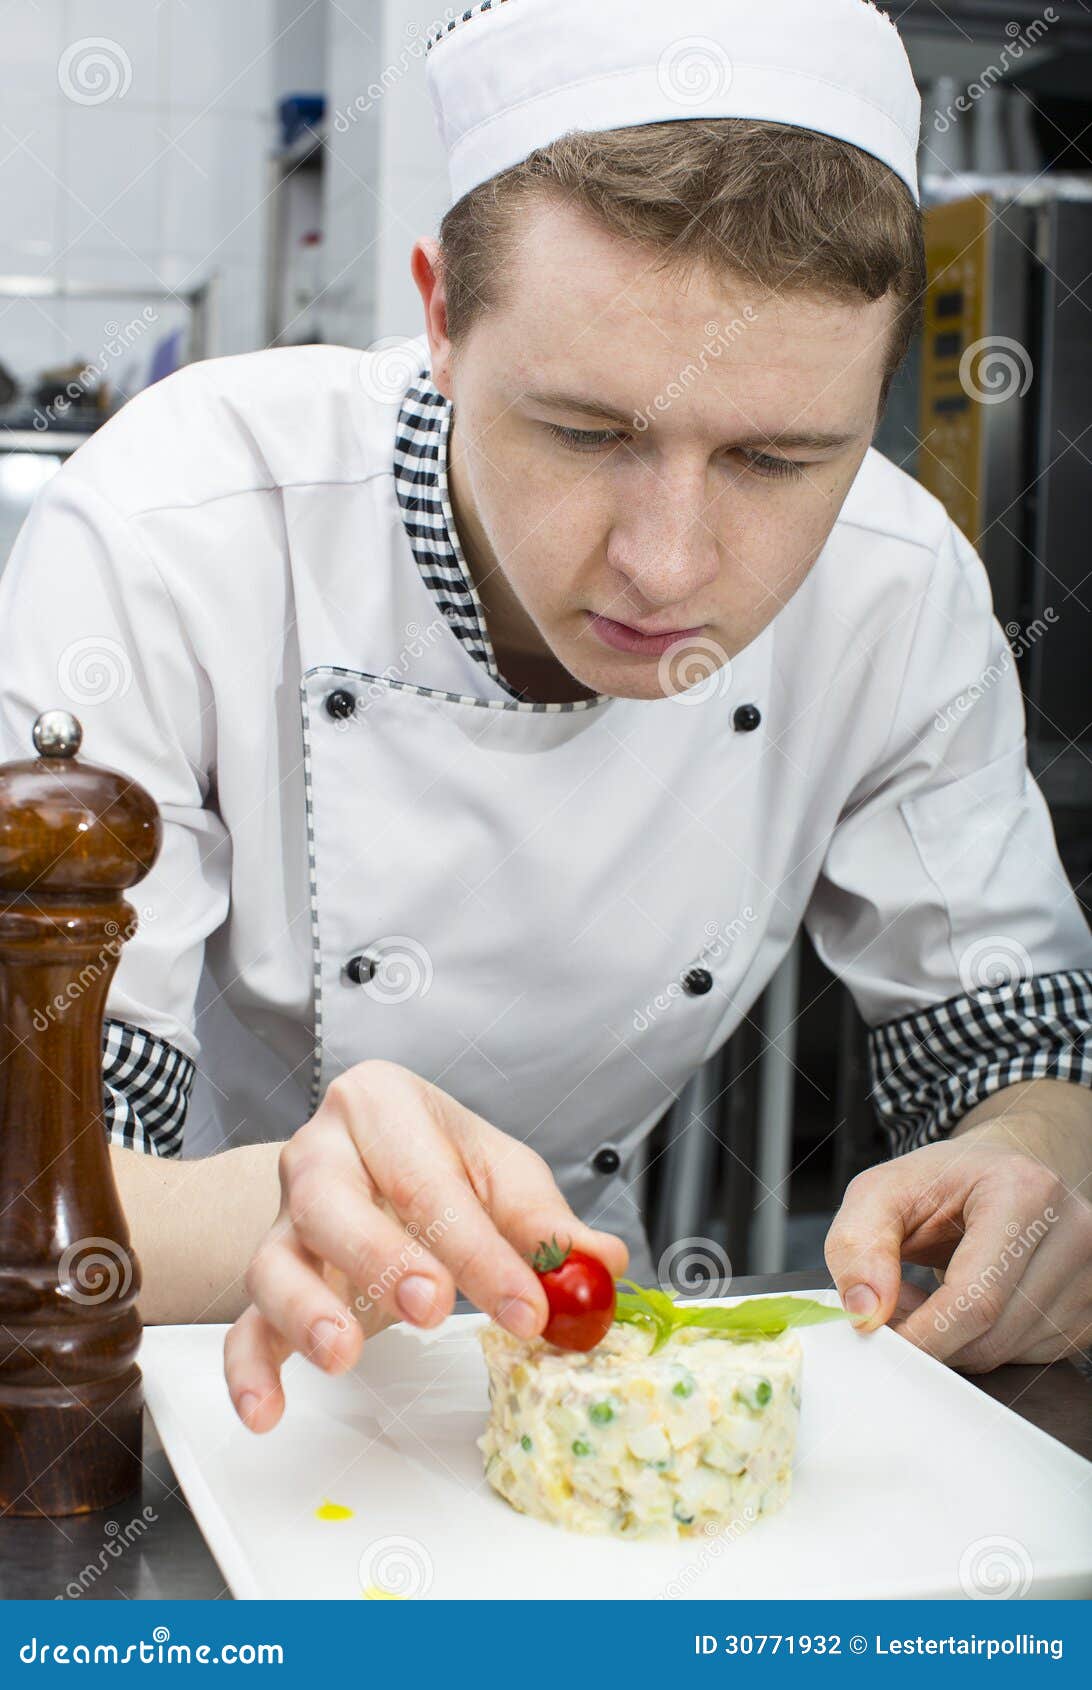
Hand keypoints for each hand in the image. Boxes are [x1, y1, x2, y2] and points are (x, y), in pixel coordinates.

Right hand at [223, 1060, 628, 1429]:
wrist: (367, 1161)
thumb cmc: (435, 1160)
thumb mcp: (497, 1173)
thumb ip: (545, 1221)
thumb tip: (601, 1263)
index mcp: (382, 1106)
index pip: (429, 1181)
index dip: (482, 1250)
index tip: (528, 1307)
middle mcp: (321, 1154)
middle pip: (330, 1202)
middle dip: (382, 1257)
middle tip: (432, 1306)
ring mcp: (283, 1219)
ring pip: (276, 1260)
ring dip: (306, 1311)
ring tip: (344, 1354)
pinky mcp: (267, 1278)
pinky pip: (242, 1324)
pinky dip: (248, 1370)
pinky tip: (266, 1412)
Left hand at [824, 1133, 1091, 1371]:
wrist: (996, 1174)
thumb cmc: (942, 1182)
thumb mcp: (882, 1192)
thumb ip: (858, 1244)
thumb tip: (864, 1313)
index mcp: (1025, 1191)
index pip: (976, 1297)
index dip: (923, 1334)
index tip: (883, 1343)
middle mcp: (1073, 1231)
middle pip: (993, 1334)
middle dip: (932, 1336)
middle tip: (899, 1302)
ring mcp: (1091, 1274)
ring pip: (1007, 1353)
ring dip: (954, 1341)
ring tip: (932, 1291)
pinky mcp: (1090, 1310)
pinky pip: (1025, 1357)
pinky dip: (982, 1343)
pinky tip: (966, 1305)